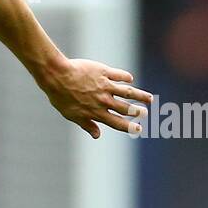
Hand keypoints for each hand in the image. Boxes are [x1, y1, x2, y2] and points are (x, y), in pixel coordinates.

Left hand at [38, 58, 152, 138]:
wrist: (57, 76)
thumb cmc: (61, 97)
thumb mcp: (72, 115)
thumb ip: (87, 124)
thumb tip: (97, 135)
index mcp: (96, 112)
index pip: (116, 122)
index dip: (129, 127)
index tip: (138, 130)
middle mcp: (103, 100)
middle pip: (125, 108)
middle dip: (137, 111)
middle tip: (145, 113)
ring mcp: (104, 86)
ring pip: (127, 92)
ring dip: (140, 96)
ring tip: (149, 99)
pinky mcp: (103, 72)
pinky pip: (118, 75)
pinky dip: (125, 77)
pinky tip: (130, 79)